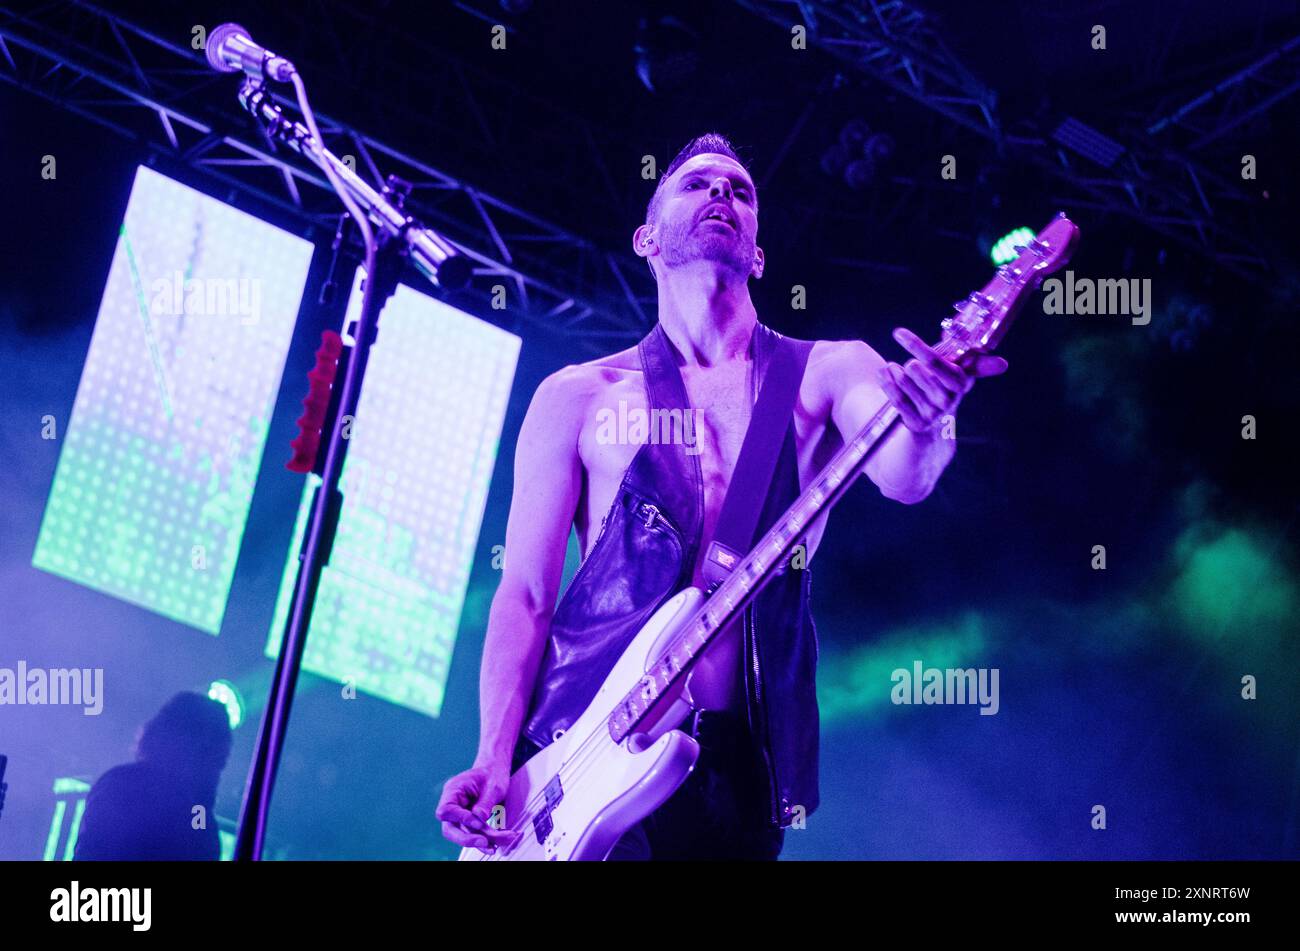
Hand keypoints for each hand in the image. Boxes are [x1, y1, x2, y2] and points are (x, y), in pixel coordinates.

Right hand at [436, 763, 517, 853]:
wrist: (495, 771)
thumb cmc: (493, 774)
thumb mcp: (494, 785)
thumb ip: (486, 801)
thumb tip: (480, 818)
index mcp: (454, 789)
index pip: (446, 810)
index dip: (460, 819)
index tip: (479, 823)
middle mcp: (453, 804)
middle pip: (450, 828)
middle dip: (467, 839)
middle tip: (486, 842)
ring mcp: (459, 814)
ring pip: (462, 834)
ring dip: (479, 841)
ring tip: (496, 845)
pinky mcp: (468, 821)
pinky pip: (472, 834)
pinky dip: (483, 840)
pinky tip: (494, 845)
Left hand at [876, 327, 1007, 432]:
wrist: (938, 428)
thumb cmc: (945, 390)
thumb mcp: (961, 375)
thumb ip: (978, 364)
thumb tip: (1004, 364)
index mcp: (960, 383)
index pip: (936, 361)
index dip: (916, 345)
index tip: (899, 333)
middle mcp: (947, 399)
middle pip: (917, 370)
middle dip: (909, 361)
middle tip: (909, 363)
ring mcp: (931, 413)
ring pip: (904, 382)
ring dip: (895, 371)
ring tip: (893, 368)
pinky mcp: (916, 424)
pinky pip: (896, 399)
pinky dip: (887, 383)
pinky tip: (884, 373)